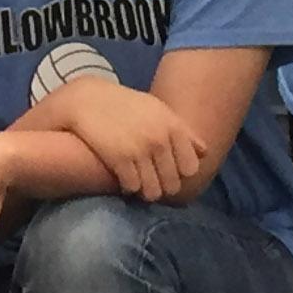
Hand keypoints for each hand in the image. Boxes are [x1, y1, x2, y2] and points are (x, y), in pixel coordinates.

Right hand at [43, 80, 202, 201]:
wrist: (87, 100)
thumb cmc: (125, 105)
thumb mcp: (157, 110)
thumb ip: (183, 131)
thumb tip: (205, 152)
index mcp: (172, 125)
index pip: (190, 168)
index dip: (179, 172)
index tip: (166, 169)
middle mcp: (159, 138)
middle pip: (173, 184)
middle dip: (162, 185)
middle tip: (148, 178)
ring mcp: (140, 149)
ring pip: (153, 192)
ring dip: (145, 191)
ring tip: (137, 181)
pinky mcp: (120, 159)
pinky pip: (133, 188)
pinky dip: (128, 187)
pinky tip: (122, 177)